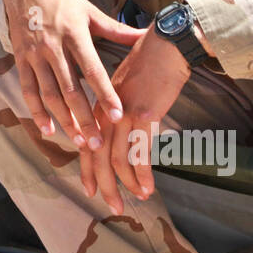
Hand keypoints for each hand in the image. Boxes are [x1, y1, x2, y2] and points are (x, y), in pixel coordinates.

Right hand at [1, 0, 142, 152]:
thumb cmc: (64, 1)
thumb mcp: (91, 12)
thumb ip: (117, 30)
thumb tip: (147, 35)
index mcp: (75, 34)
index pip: (92, 69)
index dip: (105, 93)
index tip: (118, 114)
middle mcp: (53, 46)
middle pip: (70, 89)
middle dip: (84, 118)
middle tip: (97, 143)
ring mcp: (35, 54)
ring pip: (49, 94)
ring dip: (63, 120)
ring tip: (78, 141)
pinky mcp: (21, 59)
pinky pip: (28, 89)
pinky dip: (36, 111)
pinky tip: (48, 130)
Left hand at [78, 27, 190, 214]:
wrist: (165, 45)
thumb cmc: (150, 65)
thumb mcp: (125, 87)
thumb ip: (117, 109)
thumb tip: (121, 132)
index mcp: (100, 106)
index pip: (88, 143)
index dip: (87, 169)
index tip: (90, 189)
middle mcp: (107, 112)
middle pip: (98, 156)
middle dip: (103, 184)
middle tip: (111, 206)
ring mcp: (123, 114)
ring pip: (117, 159)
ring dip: (126, 184)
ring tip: (135, 200)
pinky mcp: (144, 115)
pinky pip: (139, 152)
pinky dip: (142, 174)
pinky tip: (148, 188)